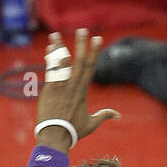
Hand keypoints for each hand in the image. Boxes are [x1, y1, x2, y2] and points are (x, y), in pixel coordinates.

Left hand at [36, 30, 120, 145]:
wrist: (55, 137)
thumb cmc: (73, 131)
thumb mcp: (91, 124)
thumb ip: (104, 115)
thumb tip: (118, 115)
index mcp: (83, 91)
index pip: (90, 68)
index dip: (94, 52)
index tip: (97, 39)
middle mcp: (73, 86)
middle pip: (79, 61)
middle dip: (81, 44)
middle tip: (83, 30)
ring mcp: (61, 87)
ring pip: (61, 64)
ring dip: (58, 48)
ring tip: (55, 34)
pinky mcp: (49, 90)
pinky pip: (50, 71)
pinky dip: (49, 59)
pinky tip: (48, 49)